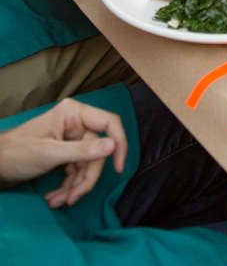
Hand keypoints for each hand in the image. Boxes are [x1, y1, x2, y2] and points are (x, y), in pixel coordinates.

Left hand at [0, 98, 127, 207]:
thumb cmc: (18, 152)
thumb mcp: (51, 153)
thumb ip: (83, 151)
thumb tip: (113, 146)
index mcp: (75, 113)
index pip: (109, 123)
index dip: (119, 143)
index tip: (119, 168)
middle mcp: (76, 123)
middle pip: (97, 151)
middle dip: (86, 177)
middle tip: (73, 198)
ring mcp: (71, 138)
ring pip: (87, 164)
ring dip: (75, 186)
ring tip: (57, 202)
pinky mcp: (65, 153)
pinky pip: (76, 170)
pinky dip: (68, 187)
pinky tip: (54, 198)